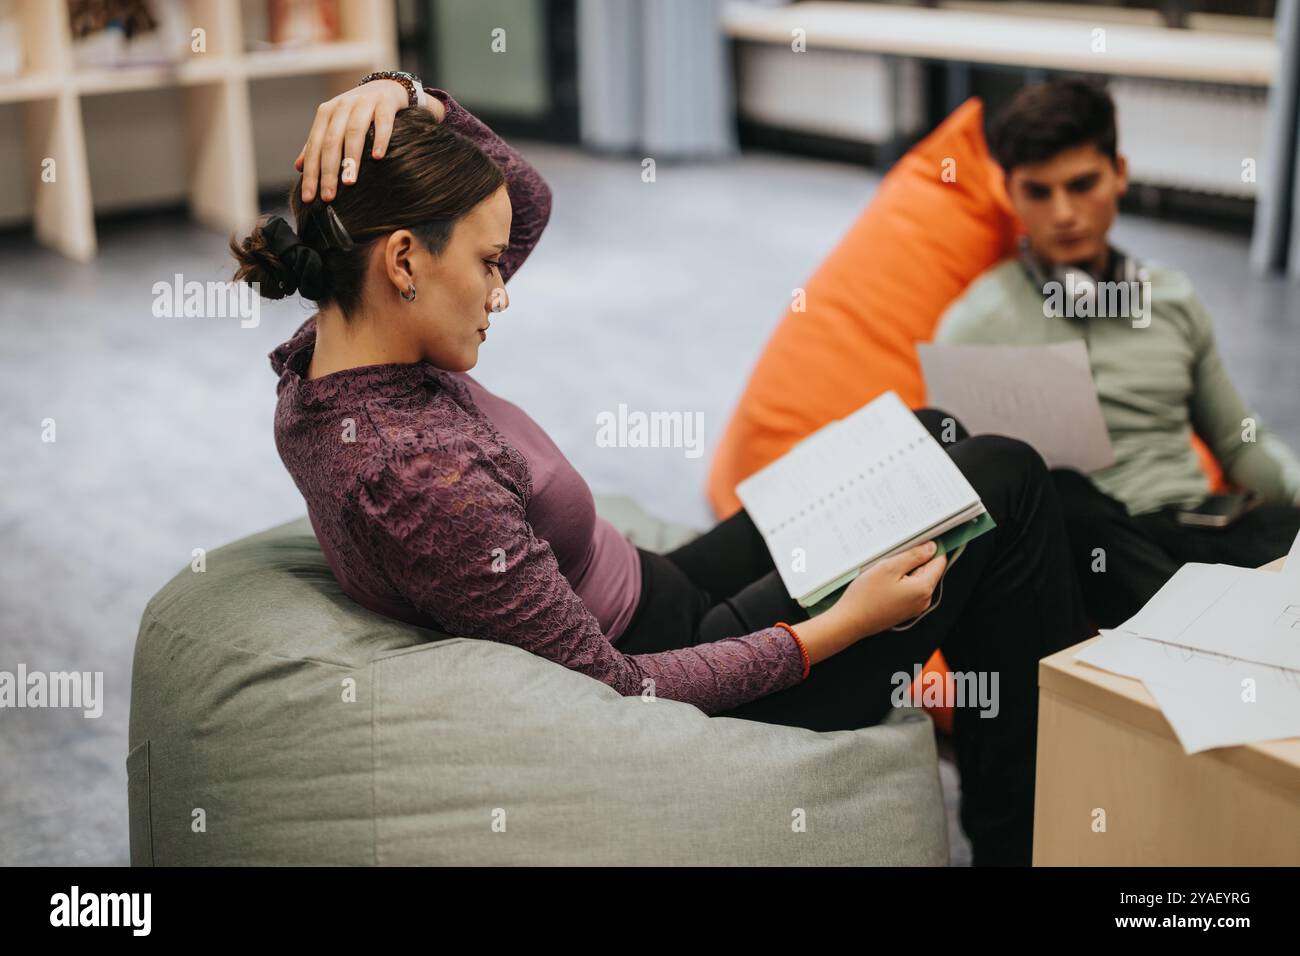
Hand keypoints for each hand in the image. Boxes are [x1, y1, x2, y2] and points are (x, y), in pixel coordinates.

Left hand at [294, 79, 429, 203]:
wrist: (385, 88)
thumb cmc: (358, 113)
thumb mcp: (335, 125)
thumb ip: (318, 144)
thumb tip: (299, 167)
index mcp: (326, 113)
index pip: (315, 147)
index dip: (311, 173)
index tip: (309, 198)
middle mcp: (342, 106)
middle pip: (331, 141)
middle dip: (328, 171)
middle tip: (328, 197)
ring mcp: (364, 103)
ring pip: (354, 132)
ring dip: (351, 158)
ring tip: (350, 182)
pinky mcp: (385, 103)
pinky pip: (382, 122)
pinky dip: (380, 139)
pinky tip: (378, 157)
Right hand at [830, 541, 946, 638]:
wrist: (850, 621)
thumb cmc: (866, 596)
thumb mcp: (889, 567)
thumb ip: (913, 556)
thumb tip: (931, 548)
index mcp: (923, 588)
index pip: (939, 562)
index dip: (930, 548)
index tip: (916, 542)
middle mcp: (923, 600)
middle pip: (928, 570)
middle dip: (914, 561)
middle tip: (892, 559)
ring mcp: (914, 607)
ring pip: (917, 579)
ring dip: (904, 571)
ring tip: (885, 573)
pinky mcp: (904, 610)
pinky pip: (908, 590)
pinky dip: (899, 582)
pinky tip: (883, 583)